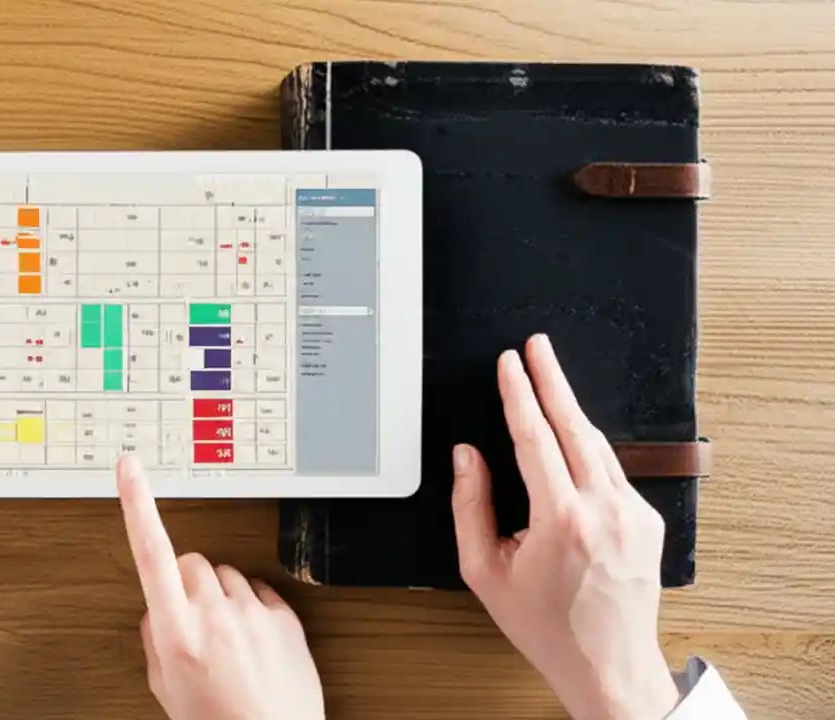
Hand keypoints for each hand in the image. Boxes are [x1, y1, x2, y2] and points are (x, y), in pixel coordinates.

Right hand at [116, 455, 323, 719]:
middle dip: (184, 581)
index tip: (129, 469)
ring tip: (226, 641)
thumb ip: (155, 642)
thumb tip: (155, 612)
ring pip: (225, 575)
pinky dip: (251, 609)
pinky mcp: (285, 618)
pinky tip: (251, 642)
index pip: (151, 552)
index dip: (137, 504)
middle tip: (190, 618)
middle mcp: (214, 616)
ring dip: (220, 596)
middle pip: (189, 561)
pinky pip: (259, 591)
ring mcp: (253, 615)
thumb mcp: (167, 691)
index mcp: (177, 634)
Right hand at [452, 334, 677, 719]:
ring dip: (571, 411)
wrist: (607, 663)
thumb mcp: (484, 571)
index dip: (520, 394)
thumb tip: (467, 457)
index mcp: (561, 520)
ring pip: (597, 445)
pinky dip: (588, 449)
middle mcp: (604, 510)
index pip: (535, 438)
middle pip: (575, 425)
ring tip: (550, 381)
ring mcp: (633, 514)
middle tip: (538, 346)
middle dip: (553, 379)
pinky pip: (612, 471)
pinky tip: (571, 440)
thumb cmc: (544, 625)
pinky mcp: (648, 521)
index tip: (511, 365)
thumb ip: (469, 507)